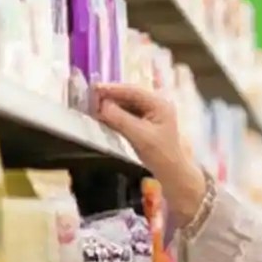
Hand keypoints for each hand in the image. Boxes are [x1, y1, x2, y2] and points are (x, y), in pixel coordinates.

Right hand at [93, 83, 205, 220]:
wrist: (172, 172)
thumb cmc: (161, 154)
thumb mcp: (140, 136)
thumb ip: (120, 119)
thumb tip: (101, 105)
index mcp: (159, 104)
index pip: (132, 91)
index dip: (112, 89)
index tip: (94, 89)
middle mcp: (156, 104)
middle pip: (128, 96)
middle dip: (109, 97)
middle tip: (89, 98)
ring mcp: (150, 113)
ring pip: (125, 104)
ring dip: (110, 106)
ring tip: (92, 107)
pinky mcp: (144, 123)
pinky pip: (126, 114)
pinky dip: (114, 115)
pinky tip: (101, 116)